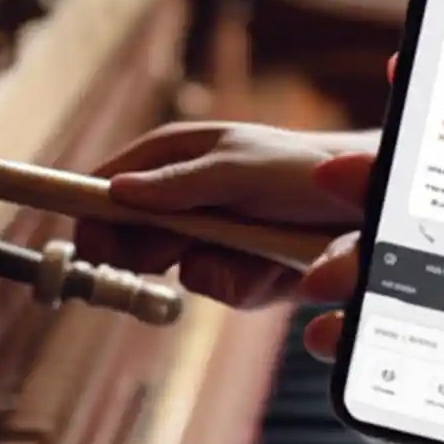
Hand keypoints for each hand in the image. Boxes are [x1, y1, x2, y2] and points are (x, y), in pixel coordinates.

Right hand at [74, 121, 373, 307]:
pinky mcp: (232, 270)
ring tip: (246, 249)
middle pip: (130, 234)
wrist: (360, 211)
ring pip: (173, 268)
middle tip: (165, 257)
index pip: (113, 180)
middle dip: (149, 252)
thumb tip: (118, 190)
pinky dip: (242, 283)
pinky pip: (214, 288)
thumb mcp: (238, 170)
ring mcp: (206, 234)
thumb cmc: (300, 170)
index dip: (93, 209)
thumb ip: (178, 184)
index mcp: (176, 155)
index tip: (83, 240)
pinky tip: (268, 266)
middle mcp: (183, 196)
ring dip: (209, 265)